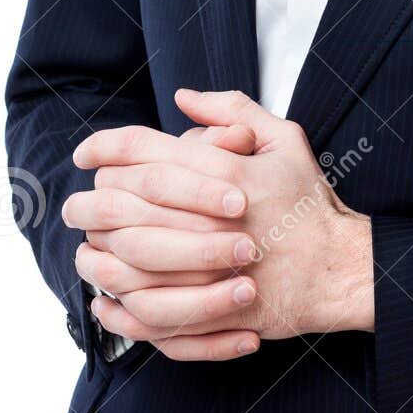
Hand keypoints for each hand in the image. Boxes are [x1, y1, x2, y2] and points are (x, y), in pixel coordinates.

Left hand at [67, 91, 373, 359]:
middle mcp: (214, 221)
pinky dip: (122, 310)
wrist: (338, 268)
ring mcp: (213, 271)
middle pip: (127, 208)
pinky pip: (151, 315)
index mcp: (227, 174)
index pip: (148, 153)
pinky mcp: (214, 313)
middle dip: (90, 205)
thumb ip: (234, 110)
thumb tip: (184, 97)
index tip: (86, 153)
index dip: (107, 148)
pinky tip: (108, 300)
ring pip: (129, 265)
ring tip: (86, 252)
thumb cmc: (310, 204)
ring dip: (98, 258)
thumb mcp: (284, 140)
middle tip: (74, 206)